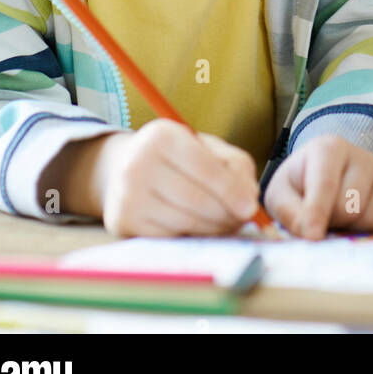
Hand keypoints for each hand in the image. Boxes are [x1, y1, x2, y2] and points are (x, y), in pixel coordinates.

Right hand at [81, 121, 260, 236]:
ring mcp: (127, 195)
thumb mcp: (204, 147)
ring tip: (226, 225)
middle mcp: (138, 163)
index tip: (250, 207)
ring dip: (213, 229)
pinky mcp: (122, 222)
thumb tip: (249, 199)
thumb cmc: (175, 157)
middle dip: (226, 215)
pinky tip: (200, 230)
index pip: (205, 169)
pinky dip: (191, 237)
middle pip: (196, 200)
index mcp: (162, 136)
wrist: (123, 168)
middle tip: (242, 220)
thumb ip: (234, 165)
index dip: (231, 190)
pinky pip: (168, 237)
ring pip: (184, 222)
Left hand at [263, 135, 372, 237]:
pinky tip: (368, 230)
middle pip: (351, 205)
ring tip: (342, 222)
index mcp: (328, 149)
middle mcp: (362, 156)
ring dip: (356, 229)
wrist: (328, 174)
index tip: (312, 235)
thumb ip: (288, 211)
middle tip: (324, 221)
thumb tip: (309, 233)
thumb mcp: (282, 193)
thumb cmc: (301, 185)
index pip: (325, 183)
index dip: (317, 211)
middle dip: (334, 222)